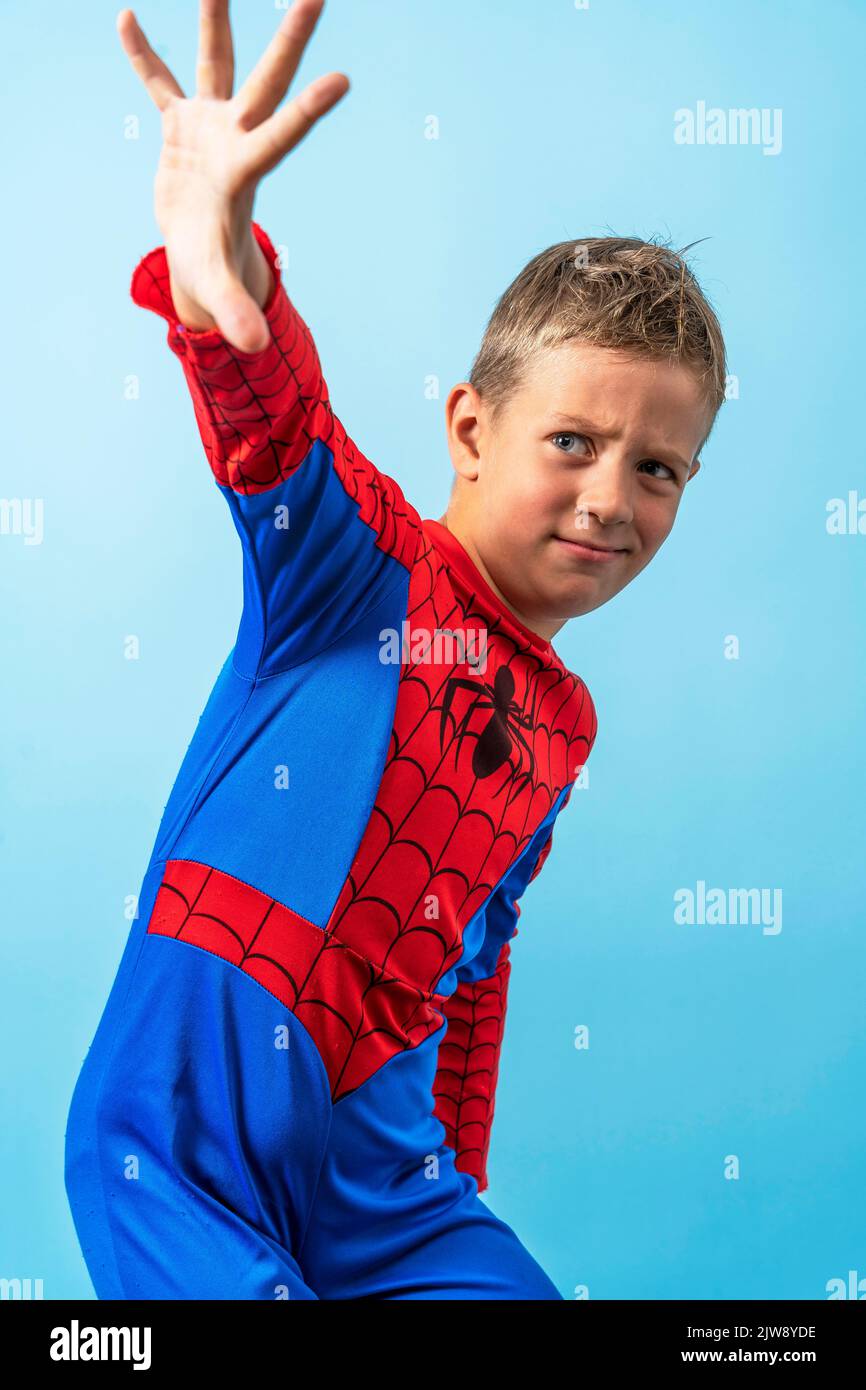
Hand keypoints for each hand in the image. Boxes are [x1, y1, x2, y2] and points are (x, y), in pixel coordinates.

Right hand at [117, 0, 348, 351]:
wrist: (200, 248)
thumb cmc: (213, 268)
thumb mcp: (219, 290)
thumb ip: (236, 312)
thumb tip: (254, 349)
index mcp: (246, 171)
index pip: (281, 136)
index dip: (306, 111)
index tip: (342, 81)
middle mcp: (236, 136)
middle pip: (267, 81)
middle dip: (291, 40)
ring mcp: (209, 125)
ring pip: (216, 60)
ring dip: (215, 16)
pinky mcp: (180, 123)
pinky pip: (159, 81)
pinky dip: (142, 55)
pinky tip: (124, 17)